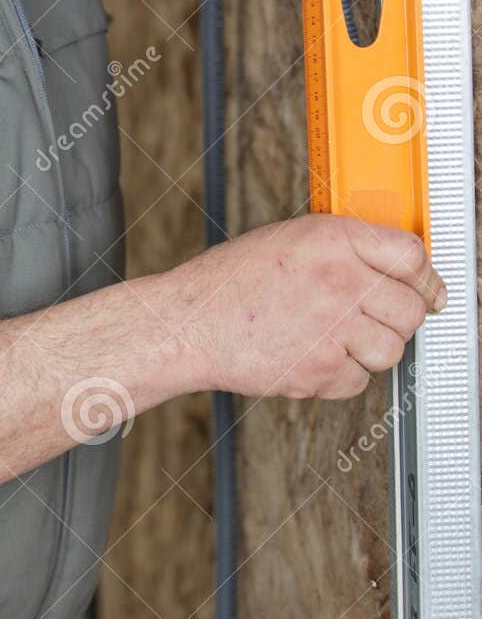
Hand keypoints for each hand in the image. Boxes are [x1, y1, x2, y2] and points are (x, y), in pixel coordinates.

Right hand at [166, 213, 445, 399]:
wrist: (191, 324)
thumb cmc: (231, 282)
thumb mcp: (290, 239)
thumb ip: (344, 247)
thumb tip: (392, 266)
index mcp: (332, 239)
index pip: (412, 256)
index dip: (425, 276)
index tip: (427, 288)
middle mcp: (339, 281)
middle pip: (411, 308)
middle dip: (401, 316)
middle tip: (381, 317)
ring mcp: (333, 329)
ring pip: (391, 349)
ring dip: (373, 347)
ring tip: (342, 336)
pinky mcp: (321, 370)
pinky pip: (360, 380)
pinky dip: (344, 374)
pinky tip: (317, 354)